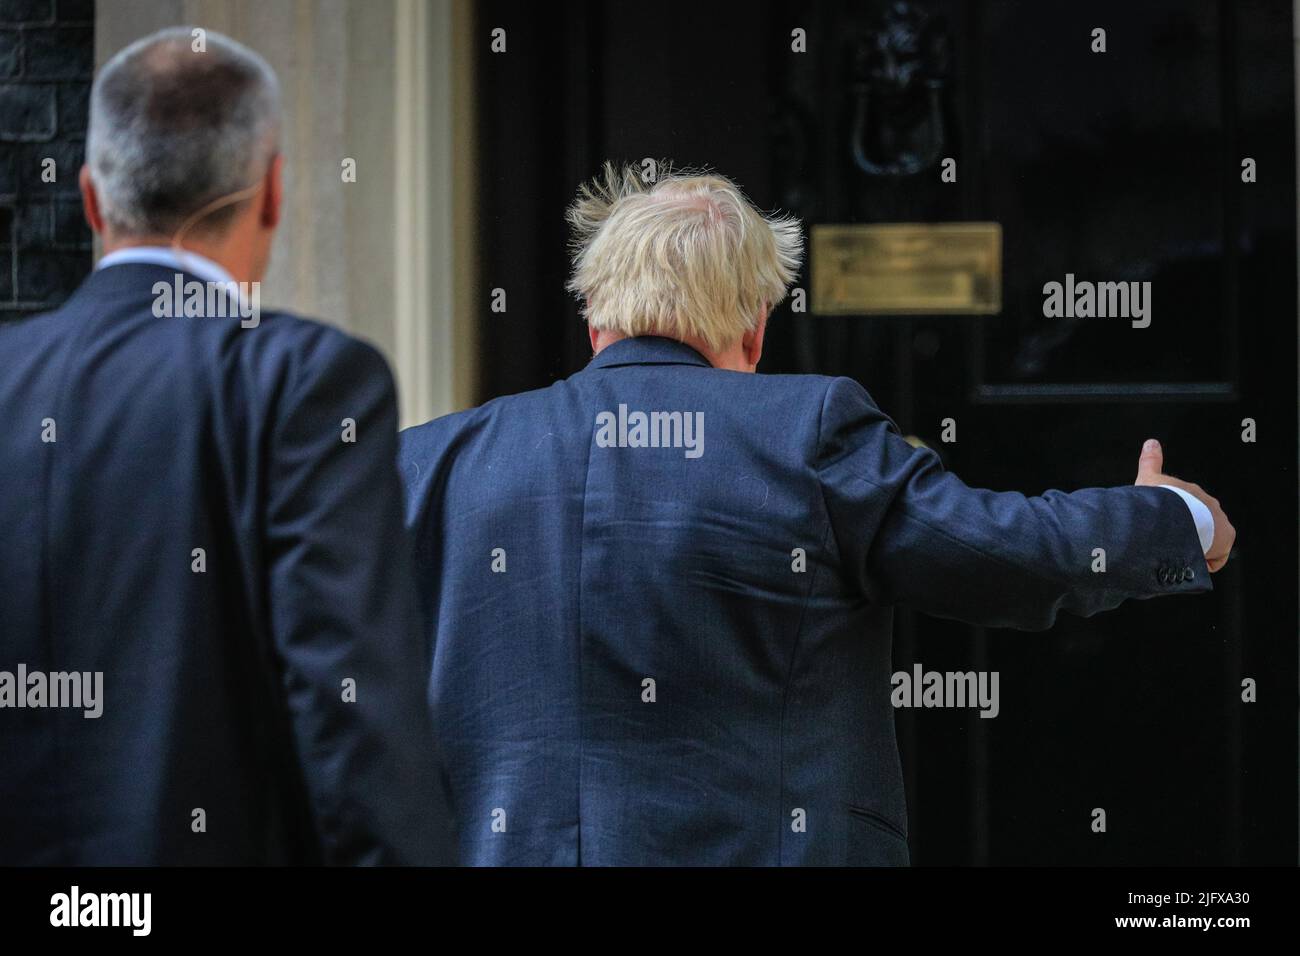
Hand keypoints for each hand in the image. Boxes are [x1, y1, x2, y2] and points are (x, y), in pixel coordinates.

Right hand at [1135, 439, 1234, 571]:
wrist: (1171, 516)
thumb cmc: (1157, 500)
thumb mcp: (1148, 478)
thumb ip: (1150, 461)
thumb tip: (1151, 442)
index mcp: (1194, 494)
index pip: (1190, 509)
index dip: (1178, 521)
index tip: (1166, 530)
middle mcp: (1211, 506)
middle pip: (1202, 525)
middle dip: (1188, 535)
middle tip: (1170, 544)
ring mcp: (1220, 522)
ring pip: (1209, 541)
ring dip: (1195, 548)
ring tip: (1177, 555)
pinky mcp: (1225, 540)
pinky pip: (1214, 556)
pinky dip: (1202, 561)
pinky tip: (1187, 563)